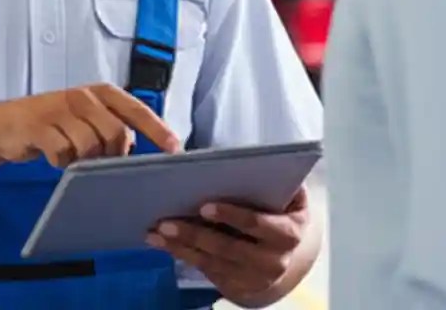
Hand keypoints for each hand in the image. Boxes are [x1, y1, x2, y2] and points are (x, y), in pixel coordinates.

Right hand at [0, 83, 181, 167]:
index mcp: (98, 93)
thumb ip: (111, 128)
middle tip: (96, 160)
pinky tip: (53, 156)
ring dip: (82, 159)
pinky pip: (62, 153)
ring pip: (89, 146)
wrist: (3, 126)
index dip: (157, 129)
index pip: (136, 109)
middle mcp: (81, 97)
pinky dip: (60, 161)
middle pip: (116, 133)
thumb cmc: (51, 124)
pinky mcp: (39, 126)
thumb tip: (134, 152)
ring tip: (70, 155)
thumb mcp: (84, 120)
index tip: (175, 149)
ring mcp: (59, 109)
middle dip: (111, 154)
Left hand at [146, 186, 310, 303]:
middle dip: (195, 234)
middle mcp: (274, 261)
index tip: (204, 207)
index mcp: (288, 232)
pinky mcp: (235, 285)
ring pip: (212, 261)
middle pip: (229, 248)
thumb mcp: (285, 197)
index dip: (231, 216)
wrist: (281, 254)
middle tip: (166, 222)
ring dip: (181, 246)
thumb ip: (272, 180)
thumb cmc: (278, 212)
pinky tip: (160, 242)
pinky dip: (180, 254)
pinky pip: (204, 269)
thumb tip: (249, 159)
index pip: (258, 224)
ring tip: (157, 231)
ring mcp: (253, 277)